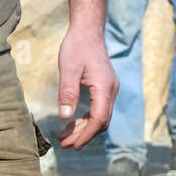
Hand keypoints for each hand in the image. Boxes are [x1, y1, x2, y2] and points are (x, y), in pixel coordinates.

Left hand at [56, 28, 118, 148]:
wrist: (87, 31)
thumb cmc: (77, 47)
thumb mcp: (68, 69)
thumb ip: (67, 93)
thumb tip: (64, 116)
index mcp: (104, 87)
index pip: (99, 118)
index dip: (87, 134)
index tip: (74, 145)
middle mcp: (111, 90)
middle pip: (100, 122)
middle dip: (83, 135)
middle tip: (64, 144)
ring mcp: (109, 89)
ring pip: (99, 117)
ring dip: (83, 128)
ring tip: (64, 136)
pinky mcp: (104, 88)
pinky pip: (97, 109)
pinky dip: (85, 119)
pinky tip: (72, 123)